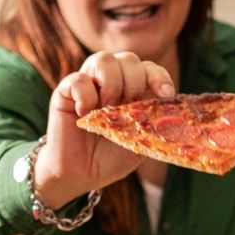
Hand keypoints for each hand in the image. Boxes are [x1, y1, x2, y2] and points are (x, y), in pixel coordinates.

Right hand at [34, 51, 174, 205]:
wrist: (81, 175)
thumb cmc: (110, 158)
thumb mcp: (139, 143)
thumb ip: (153, 124)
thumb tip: (170, 108)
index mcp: (131, 90)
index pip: (149, 68)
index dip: (159, 76)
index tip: (165, 94)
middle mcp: (109, 81)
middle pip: (128, 59)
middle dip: (134, 83)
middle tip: (127, 110)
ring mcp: (87, 83)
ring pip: (103, 60)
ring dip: (111, 86)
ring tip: (105, 111)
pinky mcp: (64, 91)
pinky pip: (78, 79)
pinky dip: (85, 96)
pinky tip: (84, 114)